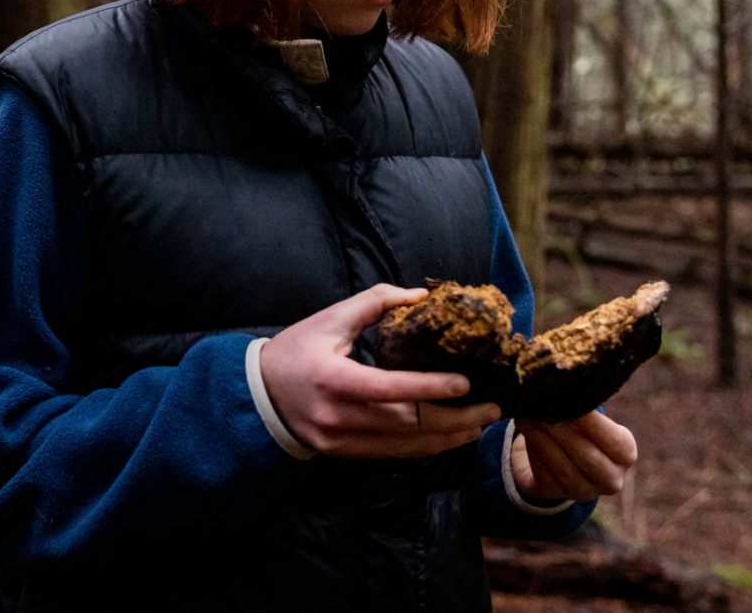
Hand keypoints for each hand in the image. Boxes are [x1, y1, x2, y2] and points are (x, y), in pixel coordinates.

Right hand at [259, 283, 501, 457]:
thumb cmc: (296, 351)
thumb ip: (375, 302)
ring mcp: (342, 441)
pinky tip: (450, 437)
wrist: (259, 396)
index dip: (430, 388)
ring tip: (481, 423)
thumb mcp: (330, 318)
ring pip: (405, 445)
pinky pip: (393, 454)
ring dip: (448, 437)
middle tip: (492, 408)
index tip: (466, 383)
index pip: (390, 388)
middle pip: (407, 423)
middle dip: (455, 419)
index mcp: (334, 379)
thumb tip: (421, 296)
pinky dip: (426, 447)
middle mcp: (339, 416)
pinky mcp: (345, 454)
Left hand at [509, 411, 637, 501]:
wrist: (558, 456)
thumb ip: (583, 407)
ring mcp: (585, 491)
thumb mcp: (588, 418)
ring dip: (542, 439)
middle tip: (542, 408)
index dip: (592, 423)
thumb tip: (563, 388)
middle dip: (562, 431)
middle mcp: (611, 479)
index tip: (570, 400)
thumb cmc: (578, 427)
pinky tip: (525, 429)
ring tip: (528, 416)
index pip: (615, 442)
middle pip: (588, 457)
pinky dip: (534, 451)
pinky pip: (545, 475)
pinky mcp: (558, 494)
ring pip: (564, 468)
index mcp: (625, 455)